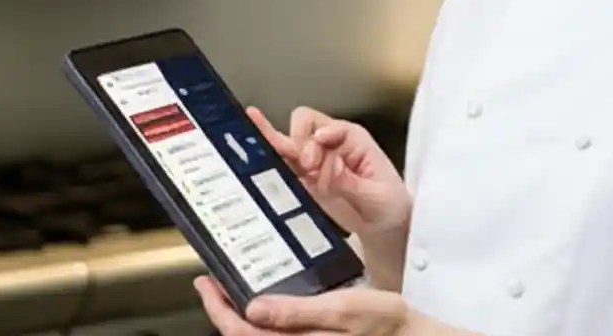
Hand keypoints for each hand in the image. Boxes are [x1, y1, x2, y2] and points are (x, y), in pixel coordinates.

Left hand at [195, 276, 410, 335]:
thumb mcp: (342, 310)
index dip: (217, 309)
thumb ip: (297, 312)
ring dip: (241, 314)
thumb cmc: (381, 323)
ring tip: (233, 287)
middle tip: (212, 282)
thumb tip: (253, 309)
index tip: (205, 284)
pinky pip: (276, 334)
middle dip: (223, 310)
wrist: (407, 335)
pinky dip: (264, 318)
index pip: (240, 332)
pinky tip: (266, 300)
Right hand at [248, 106, 410, 237]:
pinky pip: (283, 166)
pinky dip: (269, 159)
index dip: (314, 140)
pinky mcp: (305, 180)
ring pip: (288, 143)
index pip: (324, 127)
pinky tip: (251, 147)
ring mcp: (316, 162)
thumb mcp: (376, 195)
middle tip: (305, 165)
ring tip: (253, 133)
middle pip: (302, 127)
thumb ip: (349, 181)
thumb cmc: (389, 204)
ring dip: (275, 144)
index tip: (313, 161)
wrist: (385, 228)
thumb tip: (328, 166)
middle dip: (297, 143)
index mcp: (352, 140)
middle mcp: (331, 145)